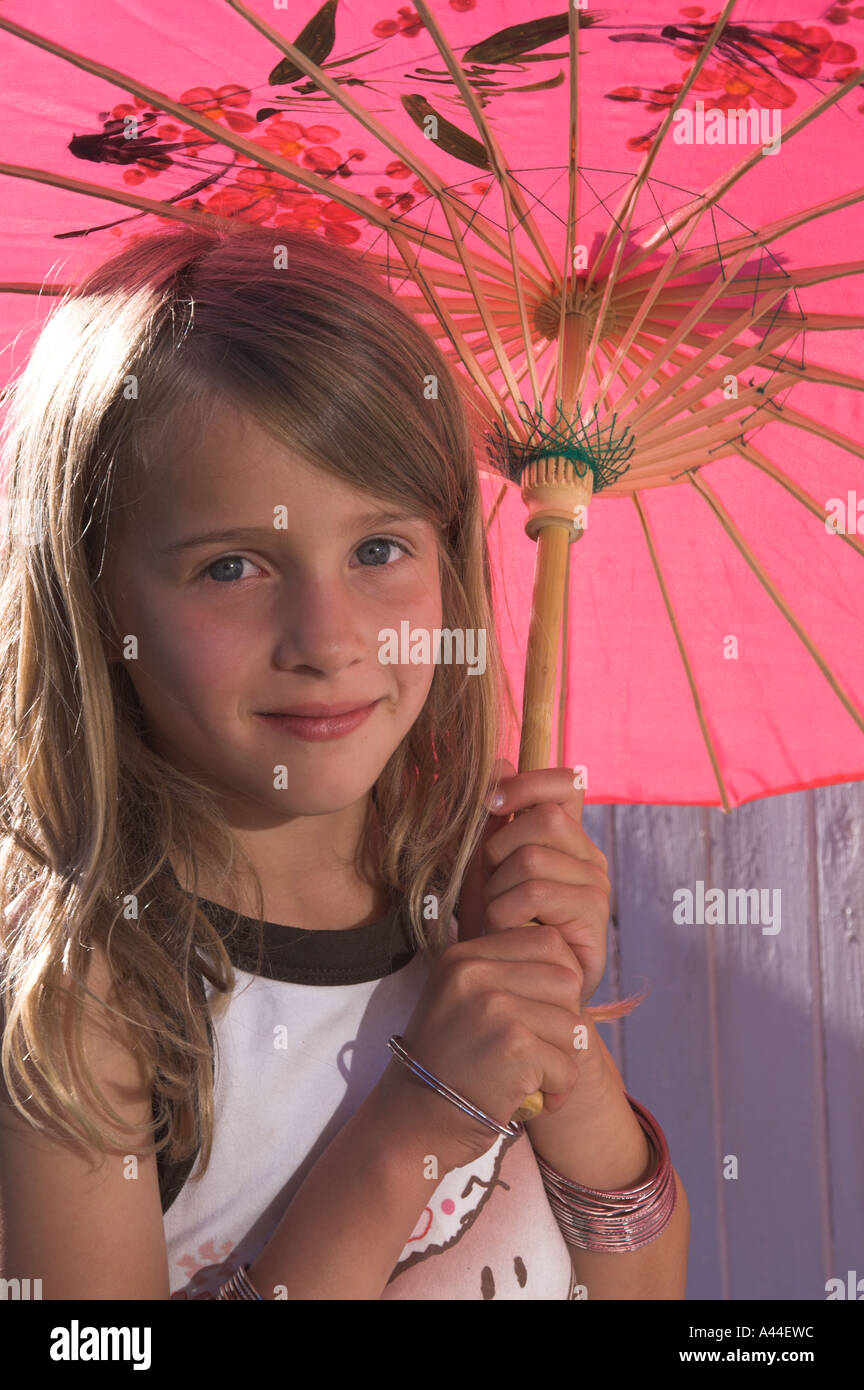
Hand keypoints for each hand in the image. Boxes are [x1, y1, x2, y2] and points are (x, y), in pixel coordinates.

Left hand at [459, 759, 610, 1007]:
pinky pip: (536, 894)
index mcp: (567, 837)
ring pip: (533, 858)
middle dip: (500, 848)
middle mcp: (588, 856)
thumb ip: (493, 821)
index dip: (530, 783)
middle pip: (545, 818)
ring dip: (497, 889)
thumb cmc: (499, 926)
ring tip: (496, 916)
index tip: (494, 805)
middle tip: (489, 886)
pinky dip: (504, 912)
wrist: (514, 989)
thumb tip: (501, 762)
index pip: (567, 783)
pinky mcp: (593, 918)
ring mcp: (595, 887)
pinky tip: (507, 933)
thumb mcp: (486, 867)